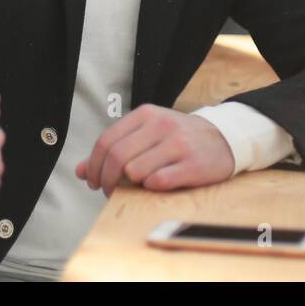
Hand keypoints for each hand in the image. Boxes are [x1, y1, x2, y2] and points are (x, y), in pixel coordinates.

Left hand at [75, 104, 234, 196]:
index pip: (106, 141)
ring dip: (131, 186)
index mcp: (146, 115)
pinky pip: (160, 181)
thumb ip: (114, 149)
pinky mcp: (193, 165)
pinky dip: (152, 188)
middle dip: (106, 180)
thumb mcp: (147, 135)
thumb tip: (80, 171)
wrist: (224, 138)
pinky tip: (155, 186)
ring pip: (136, 171)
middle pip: (117, 157)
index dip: (94, 165)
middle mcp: (161, 126)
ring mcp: (178, 144)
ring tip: (136, 187)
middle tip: (107, 191)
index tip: (93, 181)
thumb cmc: (178, 139)